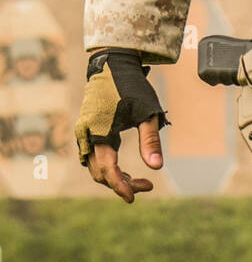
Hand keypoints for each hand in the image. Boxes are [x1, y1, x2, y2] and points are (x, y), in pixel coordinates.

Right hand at [75, 50, 168, 198]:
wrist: (113, 64)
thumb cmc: (132, 87)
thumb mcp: (147, 112)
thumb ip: (150, 140)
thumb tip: (156, 168)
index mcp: (98, 132)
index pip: (107, 170)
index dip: (121, 186)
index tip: (135, 197)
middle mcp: (85, 135)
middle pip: (99, 172)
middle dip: (122, 183)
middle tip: (147, 185)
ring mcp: (84, 133)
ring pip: (95, 166)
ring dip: (115, 177)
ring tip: (140, 180)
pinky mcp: (87, 130)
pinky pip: (93, 157)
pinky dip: (108, 166)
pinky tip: (125, 169)